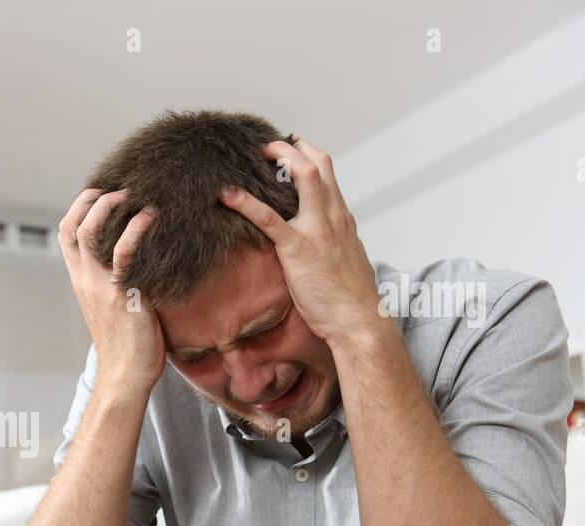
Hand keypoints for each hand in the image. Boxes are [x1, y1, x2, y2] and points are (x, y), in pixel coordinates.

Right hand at [58, 187, 164, 395]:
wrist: (126, 374)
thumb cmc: (128, 342)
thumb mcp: (113, 304)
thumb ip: (115, 278)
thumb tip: (138, 255)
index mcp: (81, 280)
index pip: (66, 233)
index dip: (80, 207)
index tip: (102, 191)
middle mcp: (85, 279)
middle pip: (72, 226)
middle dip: (92, 198)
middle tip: (119, 186)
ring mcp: (100, 286)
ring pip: (89, 232)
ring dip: (108, 206)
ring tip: (132, 193)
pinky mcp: (122, 294)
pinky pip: (123, 253)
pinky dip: (135, 230)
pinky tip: (150, 217)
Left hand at [218, 138, 384, 351]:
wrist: (358, 320)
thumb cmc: (350, 299)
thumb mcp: (344, 262)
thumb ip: (330, 246)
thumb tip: (316, 247)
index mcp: (342, 219)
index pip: (329, 173)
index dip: (308, 155)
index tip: (289, 150)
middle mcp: (334, 216)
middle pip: (318, 164)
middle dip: (292, 148)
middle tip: (267, 146)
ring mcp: (318, 229)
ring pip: (304, 176)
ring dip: (278, 159)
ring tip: (252, 154)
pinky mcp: (298, 248)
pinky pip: (269, 218)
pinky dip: (246, 203)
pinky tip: (226, 195)